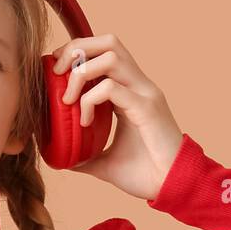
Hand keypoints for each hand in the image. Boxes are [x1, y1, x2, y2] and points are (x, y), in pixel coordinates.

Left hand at [50, 34, 184, 201]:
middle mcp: (139, 85)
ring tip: (68, 100)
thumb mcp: (105, 162)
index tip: (56, 73)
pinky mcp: (147, 108)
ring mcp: (145, 93)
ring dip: (81, 73)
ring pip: (110, 56)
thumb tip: (61, 159)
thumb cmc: (146, 174)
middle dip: (77, 49)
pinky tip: (85, 122)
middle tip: (58, 73)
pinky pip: (111, 88)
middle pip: (108, 41)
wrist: (174, 187)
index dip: (77, 53)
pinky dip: (90, 100)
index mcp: (131, 91)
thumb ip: (84, 155)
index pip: (104, 52)